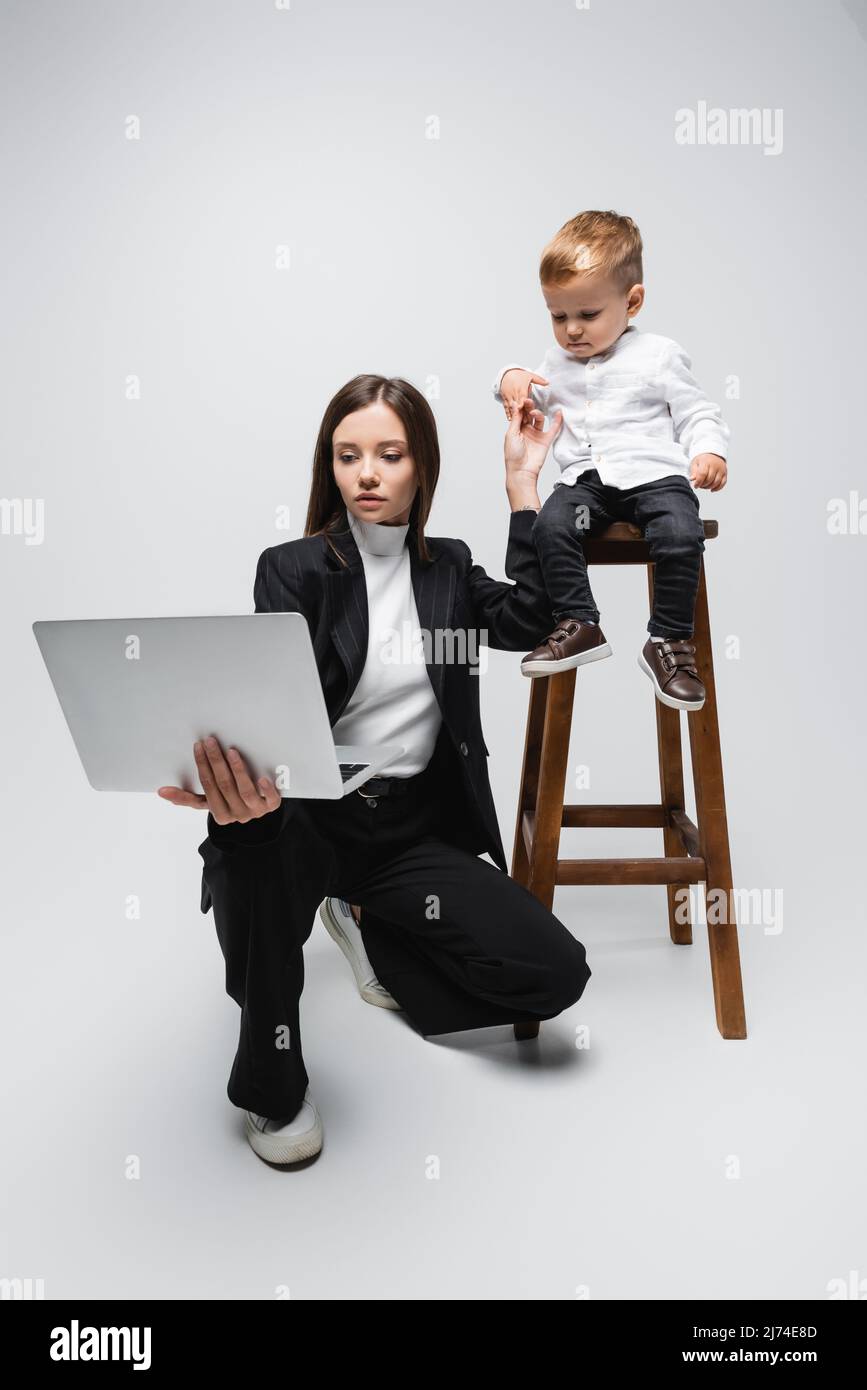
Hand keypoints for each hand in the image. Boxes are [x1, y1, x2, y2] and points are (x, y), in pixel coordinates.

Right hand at [157, 735, 280, 824]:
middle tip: (212, 742)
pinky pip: (271, 801)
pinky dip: (267, 789)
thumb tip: (161, 791)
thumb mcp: (210, 803)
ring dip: (238, 770)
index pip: (208, 786)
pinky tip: (263, 777)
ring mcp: (256, 812)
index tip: (199, 746)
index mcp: (220, 815)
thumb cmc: (230, 803)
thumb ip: (188, 798)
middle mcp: (238, 815)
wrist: (260, 812)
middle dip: (216, 762)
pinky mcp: (272, 807)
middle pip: (225, 786)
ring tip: (231, 752)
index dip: (202, 765)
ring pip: (245, 791)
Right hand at [500, 368, 548, 419]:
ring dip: (514, 414)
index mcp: (521, 388)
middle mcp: (515, 393)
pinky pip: (506, 406)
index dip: (523, 404)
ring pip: (511, 407)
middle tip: (524, 421)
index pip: (523, 398)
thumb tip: (548, 382)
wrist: (506, 373)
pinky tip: (510, 419)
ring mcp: (509, 396)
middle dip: (520, 413)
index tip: (525, 410)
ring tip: (517, 423)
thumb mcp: (530, 375)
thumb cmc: (519, 375)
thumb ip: (539, 380)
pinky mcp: (505, 399)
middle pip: (518, 404)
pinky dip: (507, 413)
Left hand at [504, 395, 563, 493]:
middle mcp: (526, 430)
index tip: (522, 396)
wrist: (521, 470)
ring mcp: (536, 434)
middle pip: (529, 414)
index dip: (521, 405)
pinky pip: (553, 429)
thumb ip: (516, 419)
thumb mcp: (511, 434)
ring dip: (537, 413)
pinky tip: (559, 413)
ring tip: (534, 413)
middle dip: (529, 406)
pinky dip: (557, 421)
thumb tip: (517, 404)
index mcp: (516, 428)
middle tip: (528, 400)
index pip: (520, 413)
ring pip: (539, 419)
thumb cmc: (513, 455)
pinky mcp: (545, 440)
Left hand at [689, 452, 726, 490]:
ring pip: (716, 482)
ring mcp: (721, 469)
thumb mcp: (695, 463)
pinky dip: (717, 488)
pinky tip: (712, 489)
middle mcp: (715, 465)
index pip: (702, 474)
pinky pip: (723, 483)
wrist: (713, 455)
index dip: (698, 482)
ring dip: (709, 487)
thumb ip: (693, 471)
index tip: (695, 485)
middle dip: (703, 485)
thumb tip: (692, 479)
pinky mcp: (725, 473)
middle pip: (709, 479)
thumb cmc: (703, 460)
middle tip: (700, 485)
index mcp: (706, 462)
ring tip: (704, 486)